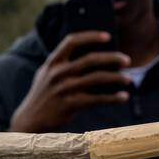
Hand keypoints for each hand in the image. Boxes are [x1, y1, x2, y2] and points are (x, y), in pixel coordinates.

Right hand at [9, 31, 131, 132]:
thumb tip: (93, 56)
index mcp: (52, 62)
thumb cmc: (43, 96)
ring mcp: (64, 89)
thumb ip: (63, 64)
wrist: (29, 122)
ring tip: (129, 79)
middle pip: (90, 59)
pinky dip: (113, 98)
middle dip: (112, 58)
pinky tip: (123, 97)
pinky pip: (97, 99)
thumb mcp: (46, 75)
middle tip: (127, 60)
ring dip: (117, 78)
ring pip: (97, 78)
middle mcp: (58, 73)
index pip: (72, 41)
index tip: (107, 36)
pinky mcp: (70, 105)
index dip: (90, 36)